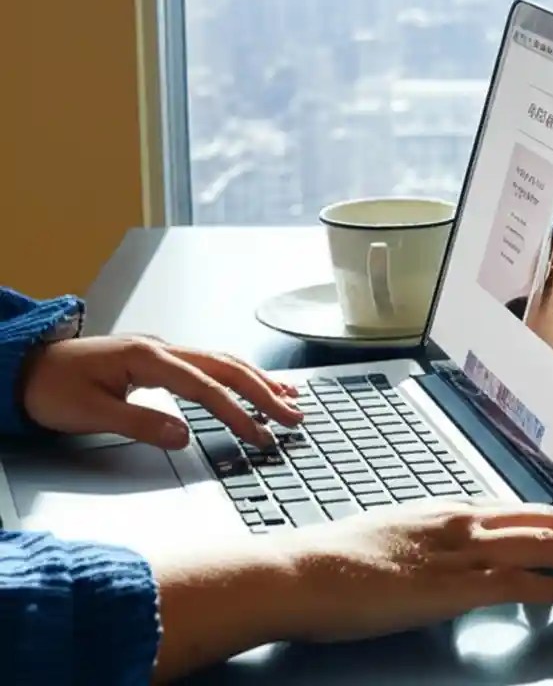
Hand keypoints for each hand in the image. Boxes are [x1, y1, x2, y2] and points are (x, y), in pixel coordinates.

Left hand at [20, 334, 301, 448]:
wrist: (23, 366)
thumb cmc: (50, 388)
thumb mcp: (88, 413)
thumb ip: (140, 423)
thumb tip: (184, 435)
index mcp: (146, 358)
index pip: (204, 388)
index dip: (235, 413)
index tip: (258, 436)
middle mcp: (161, 348)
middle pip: (226, 368)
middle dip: (263, 394)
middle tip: (293, 419)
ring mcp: (163, 351)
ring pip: (223, 362)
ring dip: (259, 382)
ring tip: (289, 402)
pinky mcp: (162, 360)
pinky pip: (211, 364)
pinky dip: (240, 376)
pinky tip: (257, 386)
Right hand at [280, 499, 552, 640]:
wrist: (298, 573)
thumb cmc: (332, 563)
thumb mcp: (390, 541)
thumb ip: (425, 545)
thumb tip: (439, 560)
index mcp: (445, 511)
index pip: (519, 509)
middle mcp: (460, 522)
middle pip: (543, 518)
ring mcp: (460, 552)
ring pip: (544, 544)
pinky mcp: (455, 586)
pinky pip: (525, 582)